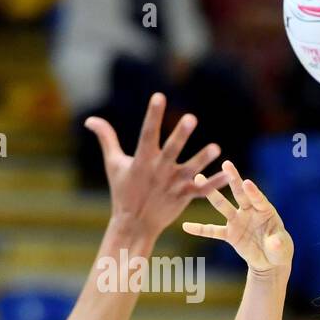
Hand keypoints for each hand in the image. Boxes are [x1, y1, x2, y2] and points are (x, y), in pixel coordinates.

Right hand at [85, 93, 228, 239]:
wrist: (134, 224)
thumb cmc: (123, 190)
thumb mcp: (113, 164)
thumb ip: (106, 139)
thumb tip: (90, 120)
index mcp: (142, 160)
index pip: (147, 133)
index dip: (152, 115)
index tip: (158, 96)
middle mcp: (159, 170)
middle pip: (171, 150)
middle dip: (180, 135)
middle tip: (191, 118)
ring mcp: (173, 185)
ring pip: (191, 170)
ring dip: (202, 159)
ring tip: (215, 148)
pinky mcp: (184, 197)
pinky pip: (203, 190)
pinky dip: (215, 183)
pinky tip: (228, 173)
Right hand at [182, 161, 292, 275]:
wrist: (269, 260)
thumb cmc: (279, 250)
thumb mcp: (281, 248)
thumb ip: (278, 244)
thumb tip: (275, 244)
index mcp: (265, 211)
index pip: (258, 199)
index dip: (253, 192)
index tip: (247, 183)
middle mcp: (249, 211)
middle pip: (240, 193)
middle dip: (233, 179)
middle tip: (226, 164)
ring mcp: (238, 221)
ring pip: (223, 206)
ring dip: (211, 194)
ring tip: (198, 178)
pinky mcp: (230, 234)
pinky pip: (213, 231)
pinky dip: (200, 229)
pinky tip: (186, 226)